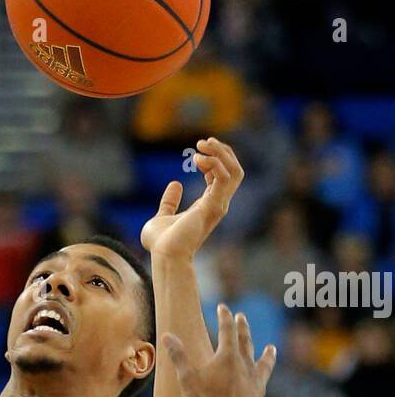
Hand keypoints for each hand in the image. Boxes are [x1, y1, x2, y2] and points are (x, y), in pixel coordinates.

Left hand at [141, 138, 243, 259]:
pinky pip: (225, 178)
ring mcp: (218, 205)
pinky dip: (214, 163)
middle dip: (222, 152)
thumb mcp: (161, 217)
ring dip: (221, 153)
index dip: (214, 160)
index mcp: (207, 205)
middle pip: (234, 171)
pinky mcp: (214, 206)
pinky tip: (198, 159)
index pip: (222, 176)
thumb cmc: (161, 243)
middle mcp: (217, 204)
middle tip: (203, 142)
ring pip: (235, 172)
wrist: (164, 255)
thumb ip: (169, 202)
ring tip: (202, 145)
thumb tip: (175, 184)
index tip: (197, 151)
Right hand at [164, 304, 275, 396]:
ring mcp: (256, 384)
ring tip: (271, 348)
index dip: (224, 317)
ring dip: (266, 354)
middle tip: (242, 317)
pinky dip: (261, 381)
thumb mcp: (187, 380)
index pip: (227, 330)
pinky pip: (262, 386)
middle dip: (243, 328)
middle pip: (246, 342)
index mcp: (227, 358)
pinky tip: (260, 384)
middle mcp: (246, 367)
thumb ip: (178, 357)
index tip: (223, 307)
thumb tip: (167, 336)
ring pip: (263, 364)